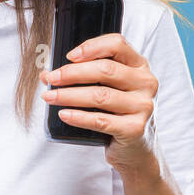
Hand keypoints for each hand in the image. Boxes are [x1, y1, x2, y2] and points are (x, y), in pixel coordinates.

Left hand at [39, 33, 159, 175]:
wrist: (135, 149)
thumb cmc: (116, 113)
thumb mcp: (109, 88)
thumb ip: (85, 76)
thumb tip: (47, 75)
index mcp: (139, 66)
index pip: (117, 44)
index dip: (91, 47)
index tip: (69, 56)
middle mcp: (146, 83)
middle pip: (106, 70)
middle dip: (72, 73)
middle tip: (51, 79)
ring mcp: (143, 106)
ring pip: (100, 95)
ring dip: (69, 95)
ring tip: (50, 97)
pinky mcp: (135, 128)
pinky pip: (100, 121)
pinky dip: (78, 117)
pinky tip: (63, 114)